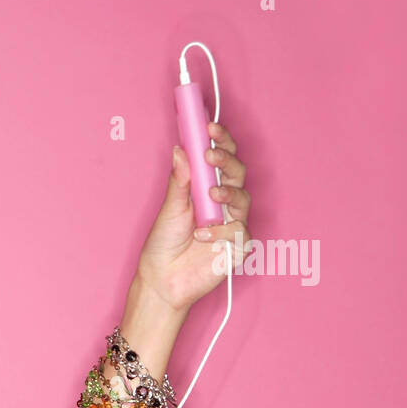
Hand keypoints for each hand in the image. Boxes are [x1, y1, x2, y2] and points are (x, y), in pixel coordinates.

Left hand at [133, 122, 251, 312]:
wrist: (162, 280)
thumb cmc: (164, 245)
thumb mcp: (169, 209)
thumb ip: (179, 181)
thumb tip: (180, 150)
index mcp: (207, 189)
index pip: (220, 159)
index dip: (219, 141)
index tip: (209, 127)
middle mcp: (223, 204)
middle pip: (238, 173)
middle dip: (227, 160)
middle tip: (211, 155)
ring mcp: (232, 223)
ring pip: (244, 199)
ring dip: (227, 193)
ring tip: (210, 196)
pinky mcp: (237, 247)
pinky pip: (239, 231)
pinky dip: (221, 231)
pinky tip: (202, 236)